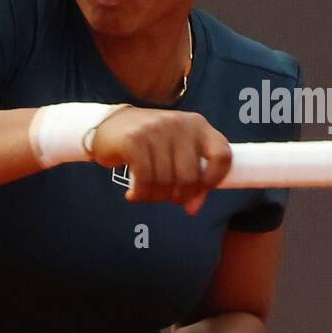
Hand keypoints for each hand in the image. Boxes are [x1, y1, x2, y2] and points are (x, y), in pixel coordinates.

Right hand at [89, 107, 231, 214]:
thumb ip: (191, 179)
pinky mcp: (134, 139)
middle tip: (166, 197)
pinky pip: (145, 179)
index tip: (199, 191)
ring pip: (166, 180)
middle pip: (191, 176)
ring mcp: (157, 129)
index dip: (215, 180)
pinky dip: (141, 193)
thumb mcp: (176, 155)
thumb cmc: (150, 145)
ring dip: (155, 196)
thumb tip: (193, 209)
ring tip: (146, 194)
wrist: (109, 126)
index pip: (222, 155)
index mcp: (198, 125)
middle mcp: (180, 124)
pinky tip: (134, 194)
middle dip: (179, 195)